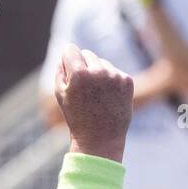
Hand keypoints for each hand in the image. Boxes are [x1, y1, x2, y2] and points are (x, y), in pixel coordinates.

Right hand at [54, 45, 133, 159]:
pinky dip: (111, 82)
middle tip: (83, 89)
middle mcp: (98, 71)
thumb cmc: (77, 118)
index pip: (70, 49)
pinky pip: (115, 72)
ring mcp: (115, 75)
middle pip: (87, 54)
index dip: (68, 59)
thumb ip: (60, 70)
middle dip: (83, 67)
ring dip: (98, 73)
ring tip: (96, 96)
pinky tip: (108, 98)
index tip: (68, 69)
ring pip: (102, 63)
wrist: (101, 139)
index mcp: (79, 74)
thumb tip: (66, 55)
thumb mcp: (61, 95)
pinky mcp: (127, 81)